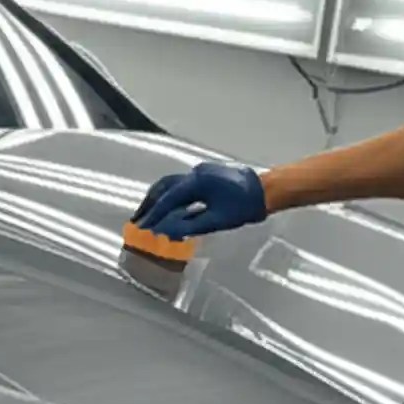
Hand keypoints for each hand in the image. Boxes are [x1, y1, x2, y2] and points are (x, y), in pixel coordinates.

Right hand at [132, 162, 266, 239]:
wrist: (266, 191)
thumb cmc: (245, 207)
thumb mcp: (218, 220)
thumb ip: (191, 225)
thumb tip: (168, 231)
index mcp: (196, 182)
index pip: (168, 199)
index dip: (154, 215)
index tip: (142, 227)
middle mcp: (194, 173)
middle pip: (164, 188)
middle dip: (149, 205)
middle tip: (137, 221)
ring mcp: (199, 173)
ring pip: (170, 184)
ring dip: (157, 199)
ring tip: (147, 215)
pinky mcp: (204, 176)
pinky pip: (180, 185)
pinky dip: (169, 197)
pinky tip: (166, 209)